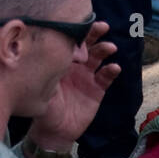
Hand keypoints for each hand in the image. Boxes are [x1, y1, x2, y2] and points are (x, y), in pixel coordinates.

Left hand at [31, 20, 119, 145]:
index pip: (69, 41)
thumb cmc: (44, 108)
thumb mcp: (43, 88)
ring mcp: (87, 76)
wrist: (55, 131)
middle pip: (86, 44)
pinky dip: (111, 71)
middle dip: (94, 33)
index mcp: (60, 61)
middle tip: (102, 26)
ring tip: (110, 47)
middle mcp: (74, 65)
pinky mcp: (97, 89)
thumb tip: (59, 56)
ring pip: (98, 57)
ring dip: (104, 50)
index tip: (80, 28)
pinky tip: (115, 67)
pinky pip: (106, 77)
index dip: (76, 34)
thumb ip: (51, 72)